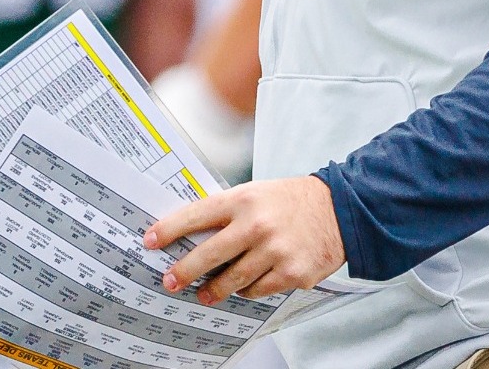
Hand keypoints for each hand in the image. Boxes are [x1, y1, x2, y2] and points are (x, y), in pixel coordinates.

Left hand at [142, 175, 346, 303]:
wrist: (340, 210)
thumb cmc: (291, 201)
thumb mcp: (255, 193)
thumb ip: (226, 211)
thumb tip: (191, 234)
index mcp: (243, 200)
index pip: (196, 215)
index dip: (169, 230)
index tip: (149, 241)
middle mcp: (257, 225)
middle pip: (209, 255)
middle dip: (184, 271)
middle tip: (170, 281)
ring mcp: (275, 252)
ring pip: (232, 280)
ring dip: (214, 290)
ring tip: (204, 294)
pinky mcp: (292, 273)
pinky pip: (257, 290)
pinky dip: (247, 291)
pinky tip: (244, 287)